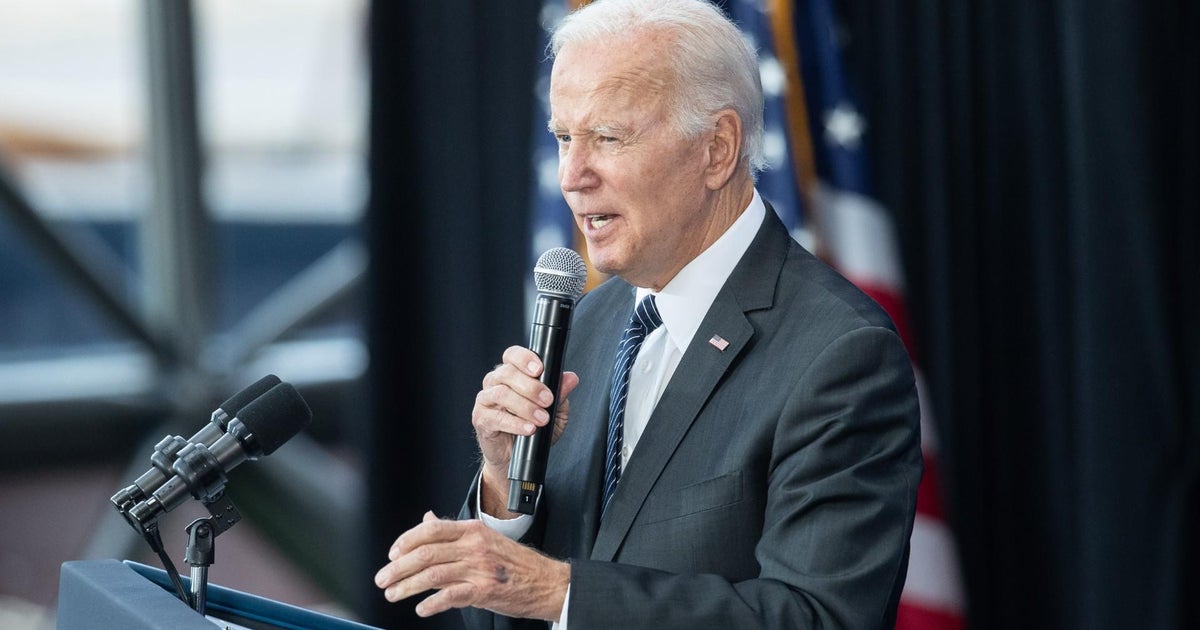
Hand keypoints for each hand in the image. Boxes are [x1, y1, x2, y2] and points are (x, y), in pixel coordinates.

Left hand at [374, 511, 569, 620]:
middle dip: (398, 567)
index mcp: (473, 530)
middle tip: (382, 578)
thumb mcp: (485, 538)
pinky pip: (450, 596)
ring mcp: (479, 568)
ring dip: (407, 586)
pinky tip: (421, 608)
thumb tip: (426, 519)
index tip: (392, 554)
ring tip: (392, 594)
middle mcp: (474, 546)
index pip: (431, 530)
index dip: (406, 541)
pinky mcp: (484, 591)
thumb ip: (453, 532)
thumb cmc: (516, 563)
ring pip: (432, 575)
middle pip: (425, 553)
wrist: (548, 582)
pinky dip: (431, 603)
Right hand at [472, 345, 578, 513]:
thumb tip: (570, 378)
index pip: (512, 355)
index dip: (524, 358)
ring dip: (525, 406)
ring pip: (501, 393)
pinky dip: (515, 423)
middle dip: (531, 386)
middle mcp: (495, 383)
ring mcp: (486, 400)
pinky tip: (529, 429)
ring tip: (541, 419)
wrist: (514, 456)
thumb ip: (560, 394)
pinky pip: (495, 417)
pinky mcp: (481, 419)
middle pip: (507, 373)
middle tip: (547, 400)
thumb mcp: (553, 411)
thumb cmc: (532, 428)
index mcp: (511, 374)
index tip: (540, 369)